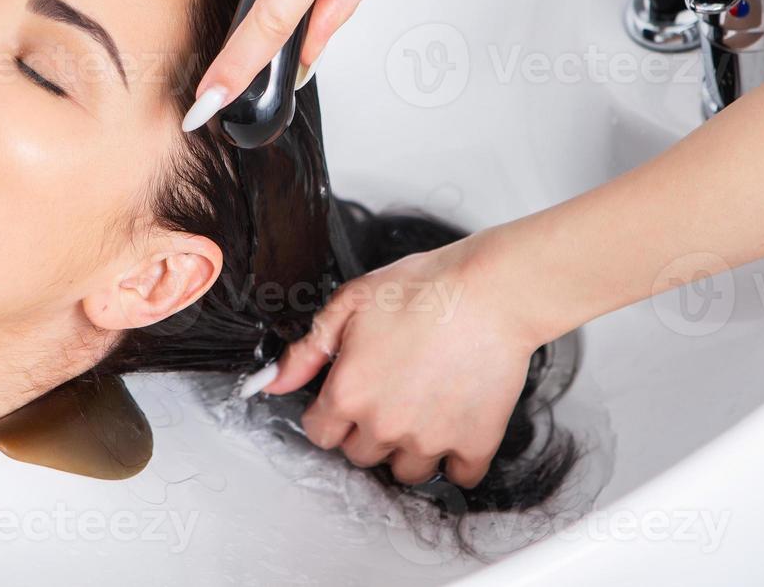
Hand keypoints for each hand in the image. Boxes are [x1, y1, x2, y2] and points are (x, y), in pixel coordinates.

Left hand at [260, 230, 545, 487]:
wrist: (489, 290)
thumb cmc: (423, 288)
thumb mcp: (349, 303)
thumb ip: (308, 350)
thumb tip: (274, 382)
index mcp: (349, 393)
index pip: (320, 434)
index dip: (330, 413)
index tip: (349, 396)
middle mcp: (385, 425)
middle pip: (360, 454)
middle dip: (367, 429)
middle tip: (389, 392)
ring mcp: (430, 439)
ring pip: (406, 471)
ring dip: (408, 448)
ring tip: (421, 408)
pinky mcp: (474, 443)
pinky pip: (459, 475)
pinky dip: (456, 458)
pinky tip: (454, 424)